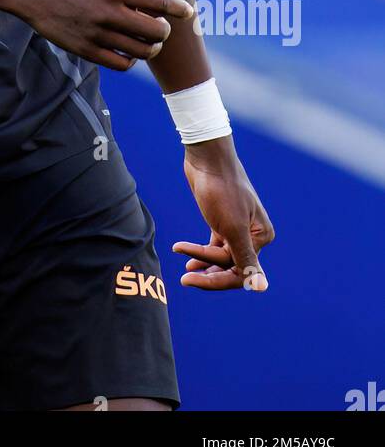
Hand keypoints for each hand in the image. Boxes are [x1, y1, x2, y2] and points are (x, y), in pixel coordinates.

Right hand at [10, 0, 193, 71]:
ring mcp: (95, 33)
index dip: (180, 9)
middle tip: (160, 23)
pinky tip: (130, 49)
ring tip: (149, 38)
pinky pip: (122, 64)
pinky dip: (133, 59)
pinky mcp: (85, 50)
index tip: (186, 11)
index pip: (160, 2)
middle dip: (165, 29)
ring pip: (142, 50)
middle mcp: (106, 11)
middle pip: (156, 31)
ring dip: (153, 46)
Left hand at [174, 139, 274, 290]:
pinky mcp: (223, 220)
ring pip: (221, 257)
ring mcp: (237, 227)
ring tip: (186, 273)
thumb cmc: (221, 190)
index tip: (190, 280)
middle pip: (230, 265)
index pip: (240, 271)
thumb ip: (245, 259)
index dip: (216, 280)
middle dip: (208, 273)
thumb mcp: (232, 227)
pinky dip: (202, 251)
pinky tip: (186, 256)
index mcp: (261, 236)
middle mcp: (253, 234)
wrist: (206, 158)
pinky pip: (215, 245)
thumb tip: (262, 288)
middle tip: (184, 280)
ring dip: (203, 263)